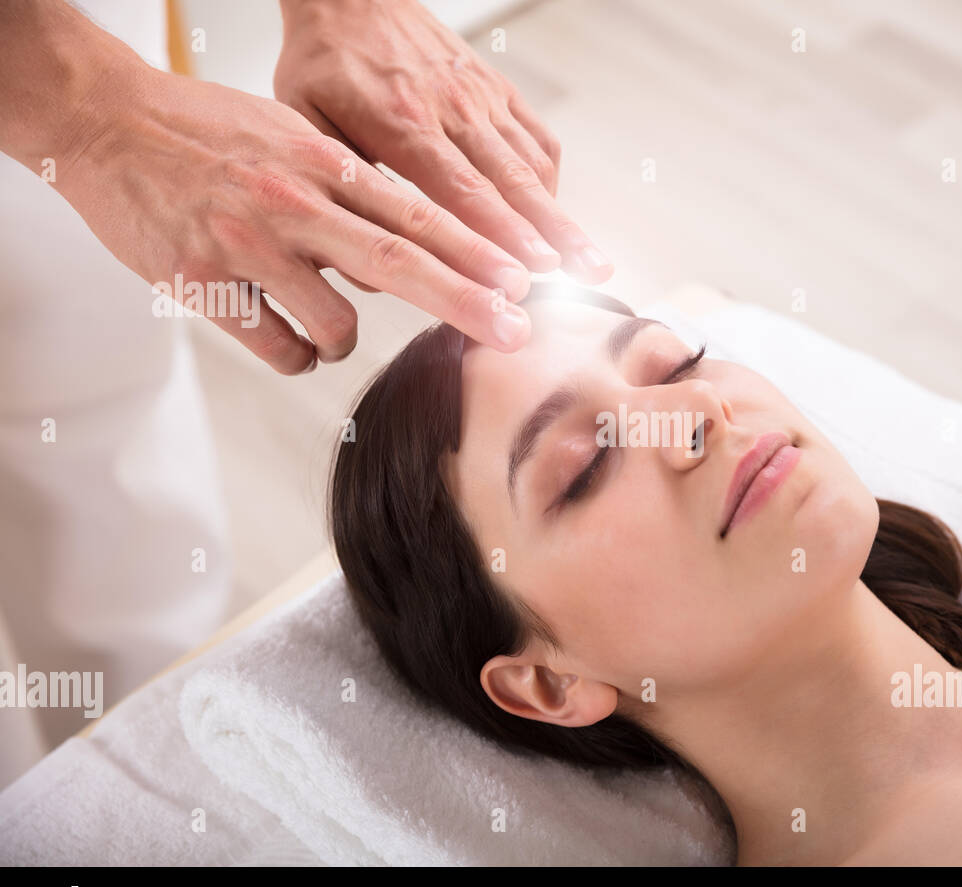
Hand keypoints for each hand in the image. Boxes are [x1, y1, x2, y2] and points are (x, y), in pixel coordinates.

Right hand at [53, 60, 541, 372]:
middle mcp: (292, 202)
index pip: (416, 215)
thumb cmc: (203, 131)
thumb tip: (407, 243)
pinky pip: (278, 348)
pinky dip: (297, 356)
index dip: (476, 253)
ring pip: (336, 323)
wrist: (104, 121)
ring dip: (343, 339)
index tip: (522, 282)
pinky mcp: (203, 283)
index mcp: (320, 162)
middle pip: (400, 262)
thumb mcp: (290, 136)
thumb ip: (349, 186)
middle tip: (514, 333)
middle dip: (467, 302)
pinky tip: (287, 339)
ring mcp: (247, 244)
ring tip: (322, 325)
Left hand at [274, 0, 612, 283]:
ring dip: (563, 216)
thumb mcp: (309, 125)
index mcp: (403, 123)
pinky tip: (556, 213)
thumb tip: (363, 263)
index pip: (463, 190)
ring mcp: (481, 98)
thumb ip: (339, 189)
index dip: (501, 234)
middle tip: (586, 274)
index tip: (530, 270)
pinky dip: (552, 179)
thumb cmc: (327, 63)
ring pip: (533, 164)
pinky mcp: (498, 89)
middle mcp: (453, 109)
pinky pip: (538, 136)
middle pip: (514, 183)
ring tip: (589, 260)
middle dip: (554, 234)